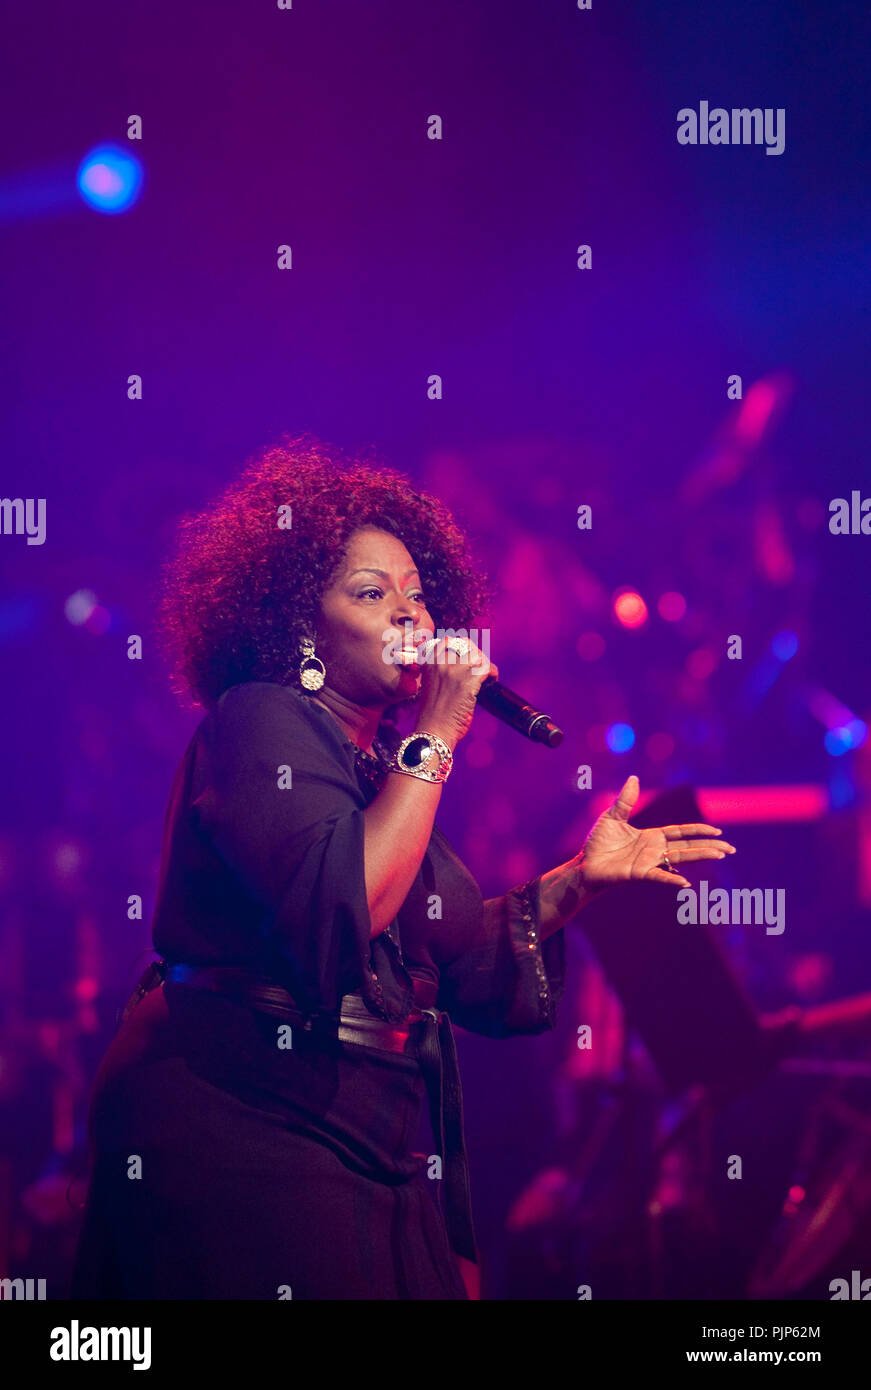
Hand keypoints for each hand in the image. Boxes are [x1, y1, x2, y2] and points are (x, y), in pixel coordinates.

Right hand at [412, 633, 498, 749]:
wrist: (433, 731)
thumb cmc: (433, 714)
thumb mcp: (431, 686)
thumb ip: (442, 673)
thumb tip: (463, 666)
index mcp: (429, 663)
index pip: (447, 641)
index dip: (462, 646)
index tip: (469, 654)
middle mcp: (440, 663)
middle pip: (465, 645)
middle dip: (476, 653)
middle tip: (481, 666)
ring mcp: (454, 670)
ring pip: (477, 655)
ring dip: (485, 663)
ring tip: (488, 674)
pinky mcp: (467, 681)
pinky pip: (486, 668)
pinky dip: (492, 672)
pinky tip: (494, 678)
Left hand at [579, 775, 735, 889]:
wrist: (585, 865)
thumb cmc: (598, 844)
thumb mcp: (612, 817)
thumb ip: (626, 800)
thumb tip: (634, 777)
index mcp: (651, 836)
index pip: (681, 832)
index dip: (699, 830)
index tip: (718, 831)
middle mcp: (654, 850)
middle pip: (687, 846)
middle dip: (709, 846)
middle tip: (730, 849)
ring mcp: (649, 863)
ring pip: (679, 858)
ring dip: (700, 856)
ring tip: (720, 855)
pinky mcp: (638, 874)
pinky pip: (658, 876)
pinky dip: (671, 878)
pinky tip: (685, 883)